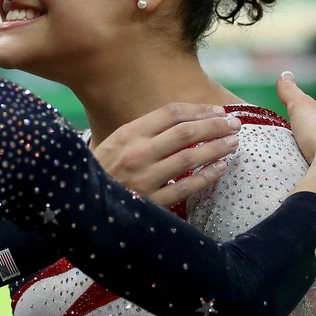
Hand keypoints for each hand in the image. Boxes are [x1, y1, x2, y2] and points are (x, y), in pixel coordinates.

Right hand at [91, 103, 240, 206]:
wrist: (80, 206)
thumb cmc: (101, 172)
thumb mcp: (113, 145)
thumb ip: (142, 133)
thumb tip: (182, 122)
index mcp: (126, 134)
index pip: (170, 114)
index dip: (198, 110)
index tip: (218, 111)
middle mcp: (136, 153)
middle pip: (185, 132)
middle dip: (215, 126)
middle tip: (234, 124)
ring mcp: (145, 179)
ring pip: (190, 157)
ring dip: (216, 148)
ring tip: (233, 143)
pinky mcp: (152, 203)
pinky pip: (186, 187)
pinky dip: (207, 176)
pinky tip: (221, 169)